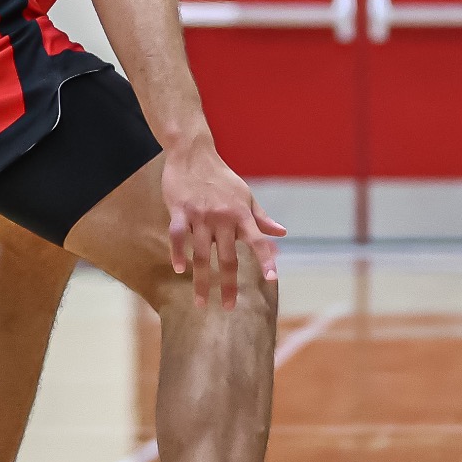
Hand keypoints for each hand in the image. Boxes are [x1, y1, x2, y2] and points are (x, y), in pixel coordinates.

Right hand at [163, 135, 287, 308]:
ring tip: (201, 302)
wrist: (194, 153)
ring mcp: (201, 215)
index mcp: (241, 214)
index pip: (258, 240)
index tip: (272, 280)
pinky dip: (178, 254)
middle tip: (229, 307)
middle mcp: (223, 217)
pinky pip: (178, 237)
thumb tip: (282, 233)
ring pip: (202, 254)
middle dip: (228, 285)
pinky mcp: (179, 211)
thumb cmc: (222, 178)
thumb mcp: (246, 195)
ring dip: (201, 281)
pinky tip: (180, 270)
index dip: (266, 260)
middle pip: (227, 257)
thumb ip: (262, 218)